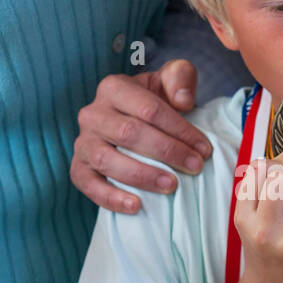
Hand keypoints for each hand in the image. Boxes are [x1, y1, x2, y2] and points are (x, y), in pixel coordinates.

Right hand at [71, 59, 212, 212]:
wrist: (129, 122)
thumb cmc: (153, 103)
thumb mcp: (169, 81)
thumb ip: (181, 76)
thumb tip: (183, 100)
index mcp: (114, 87)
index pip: (149, 109)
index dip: (180, 130)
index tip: (204, 149)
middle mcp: (92, 113)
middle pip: (129, 133)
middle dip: (167, 152)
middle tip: (194, 167)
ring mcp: (83, 142)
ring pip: (107, 160)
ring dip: (142, 175)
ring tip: (171, 186)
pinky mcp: (78, 168)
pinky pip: (88, 184)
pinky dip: (110, 197)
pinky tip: (136, 206)